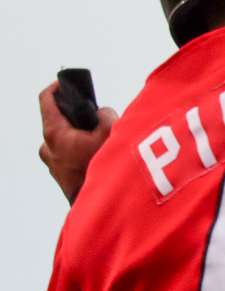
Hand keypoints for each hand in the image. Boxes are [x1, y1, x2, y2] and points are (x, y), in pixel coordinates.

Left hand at [38, 84, 116, 203]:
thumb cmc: (103, 169)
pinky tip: (97, 157)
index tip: (66, 84)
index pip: (46, 100)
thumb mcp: (111, 133)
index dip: (56, 88)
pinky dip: (78, 152)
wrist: (103, 206)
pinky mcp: (60, 177)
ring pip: (63, 141)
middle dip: (75, 118)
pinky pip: (67, 157)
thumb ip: (106, 115)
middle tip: (94, 119)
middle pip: (57, 122)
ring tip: (98, 141)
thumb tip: (101, 113)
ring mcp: (52, 164)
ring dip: (77, 137)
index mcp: (54, 133)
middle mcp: (48, 147)